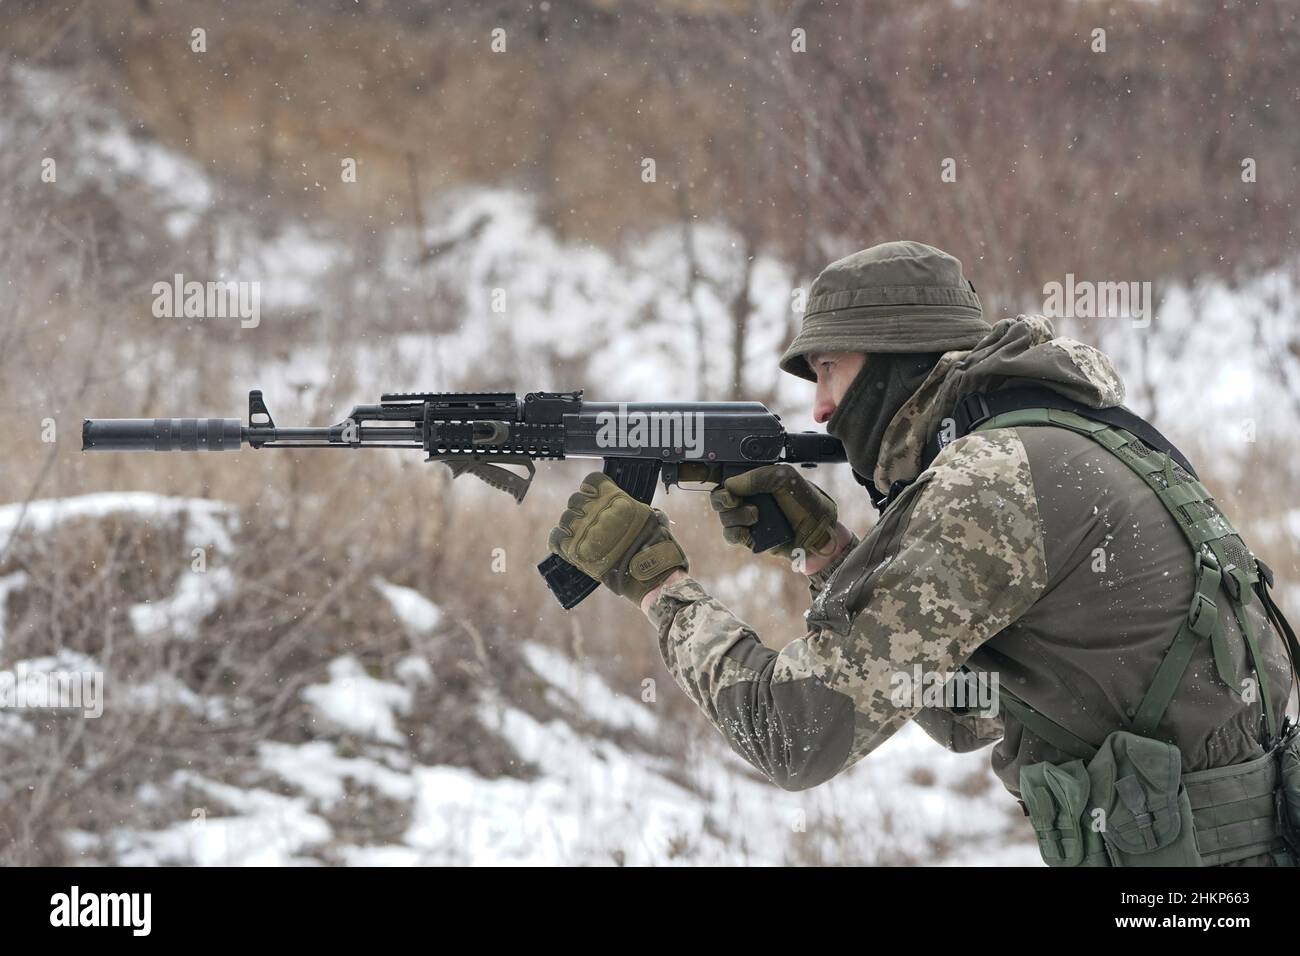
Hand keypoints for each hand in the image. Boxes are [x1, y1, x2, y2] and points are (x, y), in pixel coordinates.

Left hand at [548, 472, 688, 604]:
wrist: (647, 575)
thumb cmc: (655, 547)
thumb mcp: (653, 517)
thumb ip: (635, 508)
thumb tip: (634, 508)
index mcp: (615, 498)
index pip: (592, 480)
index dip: (592, 488)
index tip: (596, 496)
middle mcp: (596, 511)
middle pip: (576, 499)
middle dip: (582, 509)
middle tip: (592, 522)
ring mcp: (583, 530)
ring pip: (565, 518)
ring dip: (572, 525)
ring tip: (583, 536)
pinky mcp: (574, 550)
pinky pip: (556, 537)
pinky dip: (559, 539)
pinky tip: (569, 543)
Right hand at [709, 464, 838, 562]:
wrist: (819, 532)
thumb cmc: (805, 501)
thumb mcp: (783, 478)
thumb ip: (757, 477)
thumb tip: (729, 485)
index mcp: (754, 480)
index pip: (728, 476)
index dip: (717, 478)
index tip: (719, 483)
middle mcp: (749, 498)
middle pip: (718, 497)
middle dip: (722, 499)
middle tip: (733, 500)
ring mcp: (748, 518)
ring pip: (724, 517)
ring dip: (735, 515)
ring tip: (755, 515)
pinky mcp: (750, 537)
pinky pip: (730, 535)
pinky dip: (735, 532)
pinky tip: (748, 530)